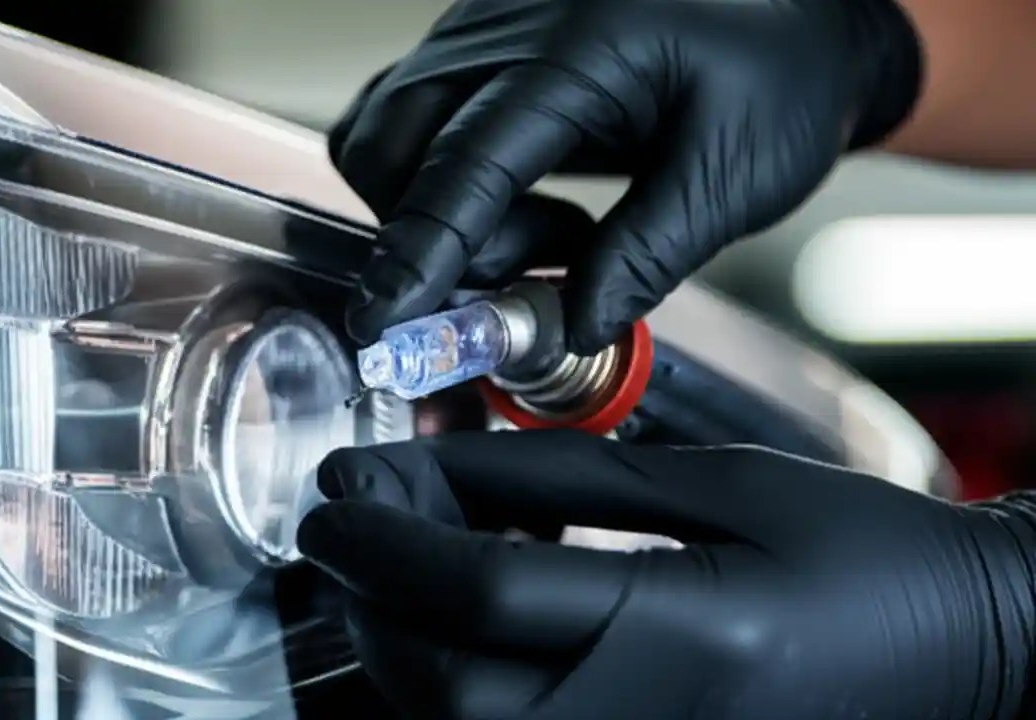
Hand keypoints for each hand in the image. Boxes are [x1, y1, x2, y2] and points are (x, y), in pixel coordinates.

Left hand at [297, 431, 1034, 718]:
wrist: (962, 650)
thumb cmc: (859, 552)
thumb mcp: (721, 482)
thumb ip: (567, 475)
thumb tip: (438, 465)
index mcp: (690, 635)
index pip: (483, 593)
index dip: (384, 538)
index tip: (333, 487)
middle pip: (445, 686)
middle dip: (368, 598)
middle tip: (342, 519)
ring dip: (397, 643)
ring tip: (389, 557)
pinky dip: (451, 681)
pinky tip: (456, 614)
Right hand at [330, 0, 922, 352]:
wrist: (796, 19)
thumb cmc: (780, 81)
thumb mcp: (735, 177)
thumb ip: (643, 258)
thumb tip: (563, 332)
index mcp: (578, 51)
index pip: (466, 160)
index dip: (421, 252)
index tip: (387, 321)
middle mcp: (507, 28)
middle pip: (393, 145)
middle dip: (436, 238)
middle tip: (540, 269)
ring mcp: (484, 30)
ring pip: (387, 135)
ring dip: (442, 214)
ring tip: (556, 229)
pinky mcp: (480, 47)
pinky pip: (409, 118)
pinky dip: (439, 183)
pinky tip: (520, 197)